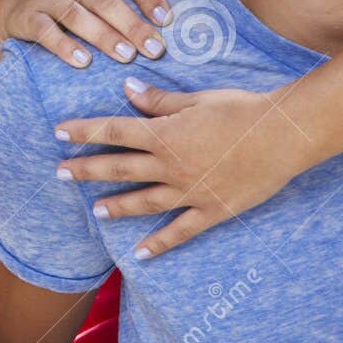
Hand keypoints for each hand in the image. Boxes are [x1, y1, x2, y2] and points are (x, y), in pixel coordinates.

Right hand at [0, 0, 175, 67]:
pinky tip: (83, 61)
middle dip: (132, 25)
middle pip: (105, 0)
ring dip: (104, 36)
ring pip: (78, 17)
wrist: (12, 4)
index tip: (167, 20)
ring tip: (126, 56)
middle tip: (155, 49)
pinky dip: (64, 46)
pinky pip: (46, 31)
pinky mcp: (27, 17)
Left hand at [53, 81, 314, 257]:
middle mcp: (170, 165)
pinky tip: (140, 253)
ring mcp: (189, 191)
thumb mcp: (196, 100)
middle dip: (86, 169)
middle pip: (119, 167)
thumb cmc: (242, 109)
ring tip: (95, 210)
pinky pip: (180, 231)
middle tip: (59, 172)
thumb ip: (159, 101)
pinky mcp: (212, 210)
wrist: (284, 135)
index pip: (114, 131)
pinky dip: (160, 244)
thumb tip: (128, 89)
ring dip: (116, 205)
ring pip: (143, 201)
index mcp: (164, 133)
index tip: (59, 132)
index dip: (84, 131)